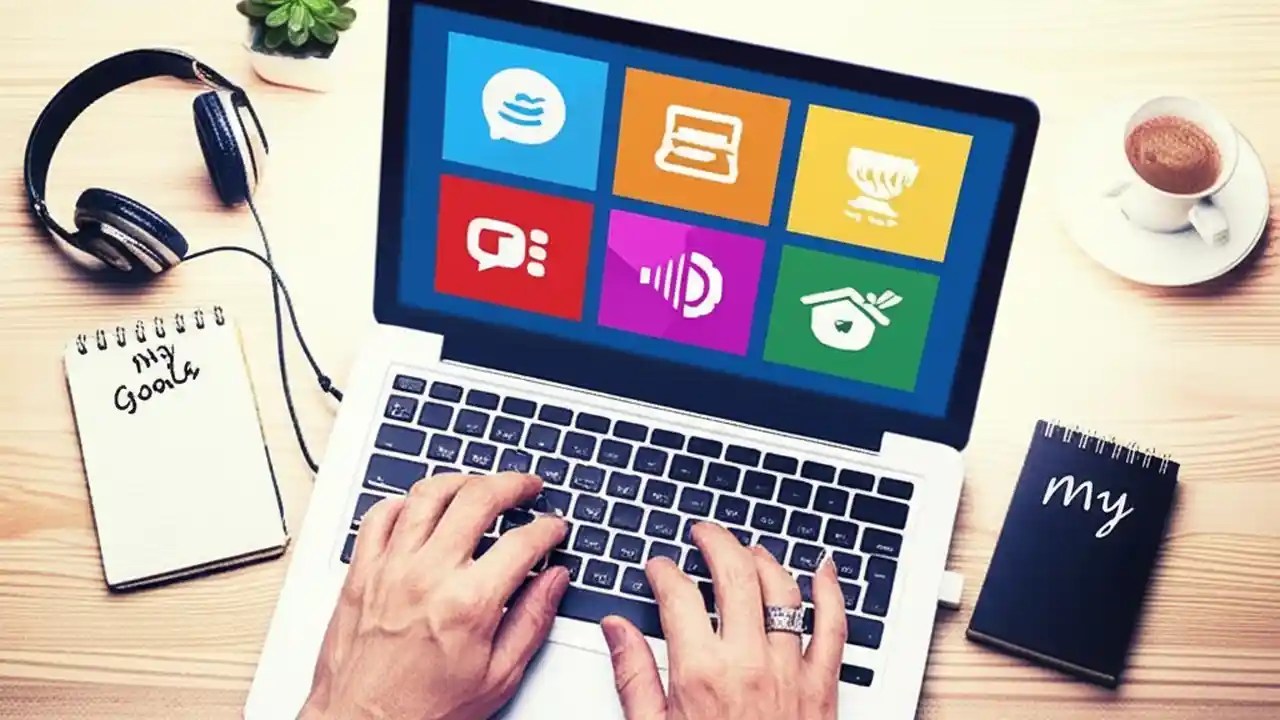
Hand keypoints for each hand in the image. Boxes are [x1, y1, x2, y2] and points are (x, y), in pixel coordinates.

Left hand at [300, 472, 569, 719]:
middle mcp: (429, 575)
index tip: (554, 528)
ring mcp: (391, 568)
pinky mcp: (361, 571)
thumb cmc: (424, 712)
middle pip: (478, 498)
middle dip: (513, 484)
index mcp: (469, 603)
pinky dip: (405, 502)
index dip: (548, 529)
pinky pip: (380, 515)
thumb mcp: (498, 676)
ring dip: (462, 480)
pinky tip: (422, 507)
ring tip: (480, 485)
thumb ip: (533, 620)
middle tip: (527, 487)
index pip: (523, 543)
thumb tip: (555, 580)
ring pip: (429, 495)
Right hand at [601, 524, 846, 719]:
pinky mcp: (823, 686)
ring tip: (748, 549)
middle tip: (702, 533)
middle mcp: (748, 662)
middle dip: (715, 541)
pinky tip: (823, 569)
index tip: (658, 567)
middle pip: (735, 574)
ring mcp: (790, 670)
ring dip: (765, 558)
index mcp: (700, 672)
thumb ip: (634, 675)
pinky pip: (835, 626)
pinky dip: (832, 591)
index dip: (663, 569)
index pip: (678, 594)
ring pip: (783, 590)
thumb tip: (616, 628)